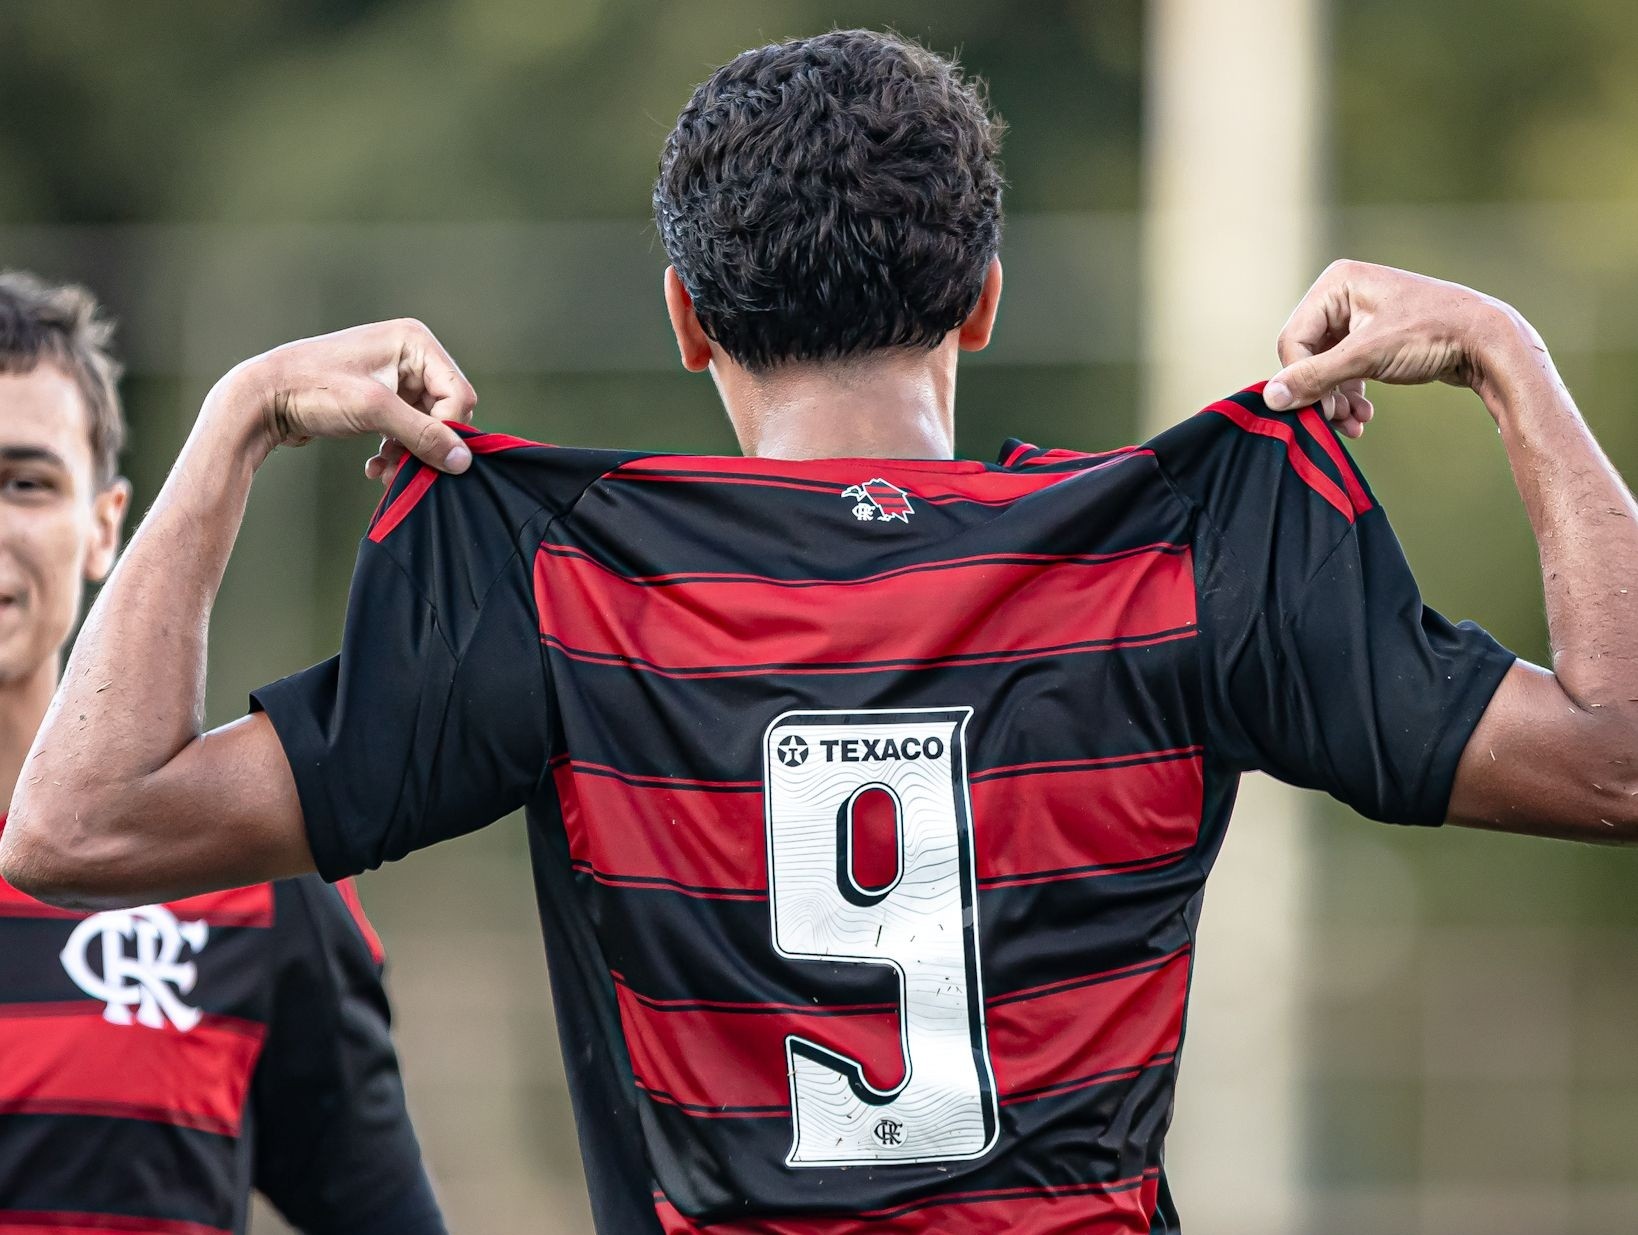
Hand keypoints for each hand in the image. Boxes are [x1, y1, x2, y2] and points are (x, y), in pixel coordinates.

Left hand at [205, 319, 477, 478]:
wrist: (262, 398)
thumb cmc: (315, 390)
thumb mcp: (375, 411)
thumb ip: (424, 435)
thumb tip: (465, 460)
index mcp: (415, 342)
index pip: (458, 394)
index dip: (447, 431)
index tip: (428, 460)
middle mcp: (410, 355)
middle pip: (445, 412)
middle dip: (425, 446)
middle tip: (402, 471)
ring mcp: (396, 378)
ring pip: (426, 427)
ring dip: (409, 455)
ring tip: (385, 472)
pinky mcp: (381, 399)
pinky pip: (406, 431)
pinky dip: (395, 452)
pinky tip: (375, 467)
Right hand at [1264, 260, 1535, 436]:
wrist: (1488, 341)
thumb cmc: (1430, 334)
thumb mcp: (1366, 356)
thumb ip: (1314, 377)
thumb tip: (1270, 398)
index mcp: (1336, 283)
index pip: (1293, 339)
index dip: (1301, 379)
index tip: (1318, 411)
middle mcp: (1343, 294)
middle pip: (1307, 355)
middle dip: (1321, 393)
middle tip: (1337, 422)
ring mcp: (1358, 317)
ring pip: (1325, 368)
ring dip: (1335, 400)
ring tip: (1354, 424)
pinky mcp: (1372, 338)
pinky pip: (1344, 370)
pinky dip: (1349, 395)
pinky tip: (1363, 416)